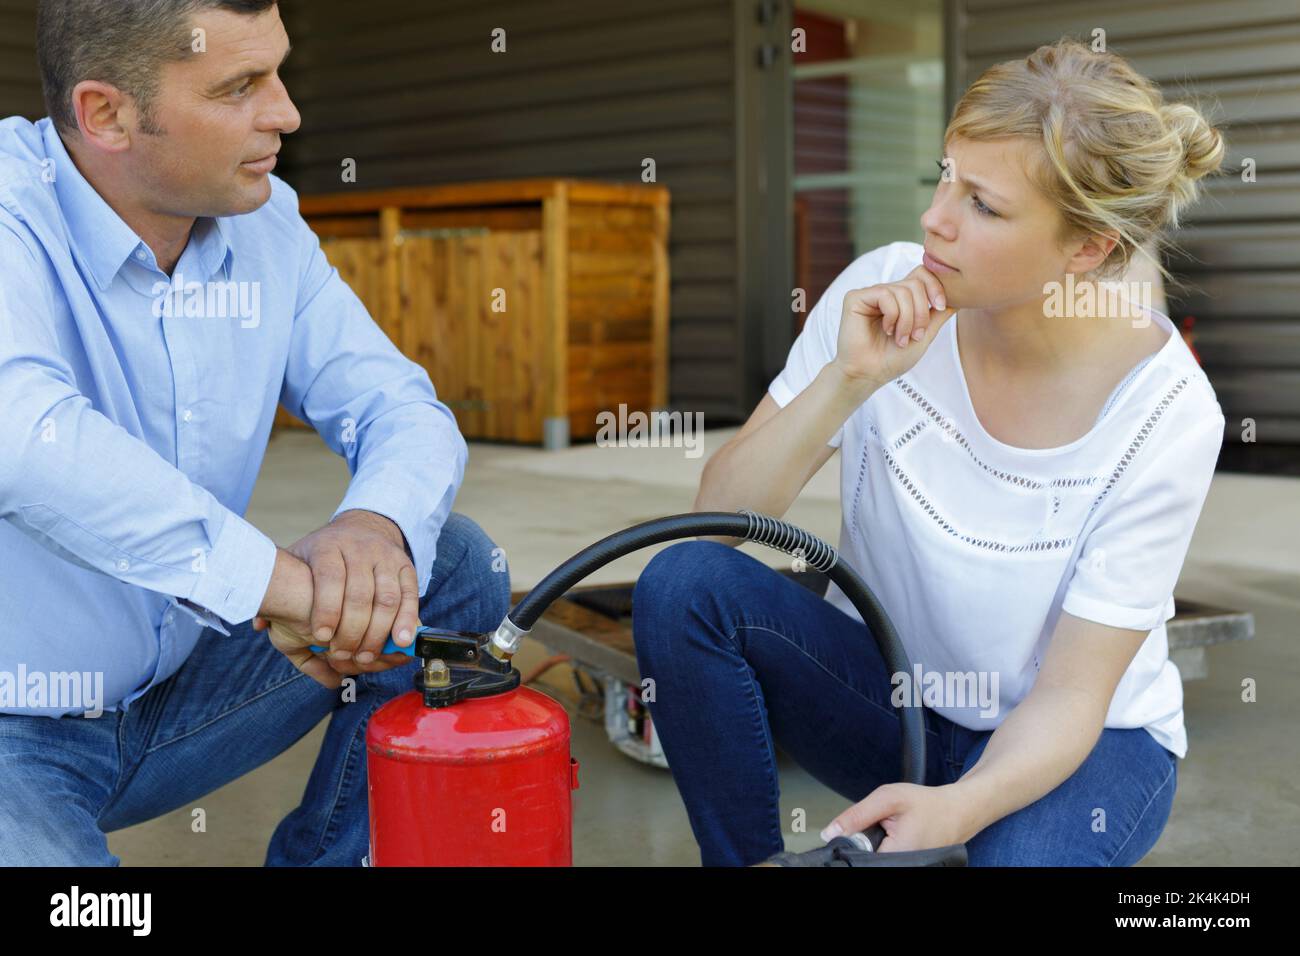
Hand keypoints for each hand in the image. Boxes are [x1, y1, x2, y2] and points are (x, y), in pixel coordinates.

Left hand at [268, 509, 421, 672]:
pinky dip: (408, 620)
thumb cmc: (322, 558)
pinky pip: (410, 596)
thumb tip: (260, 626)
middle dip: (352, 630)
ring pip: (386, 597)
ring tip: (367, 655)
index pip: (329, 577)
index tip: (321, 637)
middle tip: (343, 655)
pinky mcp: (406, 566)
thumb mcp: (298, 563)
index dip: (326, 608)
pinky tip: (401, 641)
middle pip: (359, 593)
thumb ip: (279, 594)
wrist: (362, 528)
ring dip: (378, 631)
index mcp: (327, 546)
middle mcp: (359, 548)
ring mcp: (385, 556)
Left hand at [820, 782, 971, 852]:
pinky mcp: (911, 865)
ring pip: (876, 858)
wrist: (957, 810)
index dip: (853, 843)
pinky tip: (895, 836)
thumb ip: (857, 815)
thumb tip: (830, 832)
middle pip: (867, 858)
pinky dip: (886, 847)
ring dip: (876, 845)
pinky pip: (887, 858)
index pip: (859, 857)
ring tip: (890, 830)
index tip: (863, 829)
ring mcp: (909, 866)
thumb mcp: (888, 799)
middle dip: (867, 842)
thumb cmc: (927, 803)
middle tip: (883, 825)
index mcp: (898, 854)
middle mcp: (904, 866)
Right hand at [832, 265, 955, 389]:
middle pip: (916, 282)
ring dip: (907, 319)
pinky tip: (886, 330)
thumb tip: (960, 297)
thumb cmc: (893, 359)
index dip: (935, 285)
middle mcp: (886, 293)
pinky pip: (885, 294)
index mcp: (901, 299)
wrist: (870, 374)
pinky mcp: (856, 297)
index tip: (940, 306)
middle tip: (916, 335)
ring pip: (903, 290)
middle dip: (922, 311)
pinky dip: (892, 315)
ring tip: (900, 339)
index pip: (922, 274)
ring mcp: (871, 294)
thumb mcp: (925, 334)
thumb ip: (939, 314)